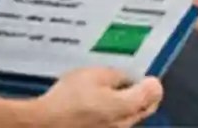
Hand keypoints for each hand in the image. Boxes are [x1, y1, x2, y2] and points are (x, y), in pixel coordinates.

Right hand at [35, 67, 162, 127]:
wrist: (44, 123)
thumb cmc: (67, 99)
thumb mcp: (93, 74)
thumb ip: (116, 75)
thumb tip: (127, 78)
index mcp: (126, 105)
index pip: (154, 93)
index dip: (152, 81)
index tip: (146, 75)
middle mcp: (123, 123)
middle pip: (146, 108)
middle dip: (145, 95)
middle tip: (138, 83)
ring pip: (132, 118)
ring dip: (130, 105)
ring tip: (115, 91)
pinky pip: (116, 124)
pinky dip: (115, 114)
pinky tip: (101, 105)